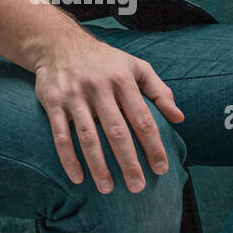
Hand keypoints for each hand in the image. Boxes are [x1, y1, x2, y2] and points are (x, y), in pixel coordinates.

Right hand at [33, 30, 184, 191]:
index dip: (153, 146)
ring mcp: (75, 96)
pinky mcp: (53, 102)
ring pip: (88, 136)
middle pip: (116, 132)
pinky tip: (77, 178)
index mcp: (123, 80)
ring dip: (98, 165)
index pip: (143, 118)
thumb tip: (179, 118)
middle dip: (128, 162)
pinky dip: (68, 158)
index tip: (161, 169)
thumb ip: (159, 91)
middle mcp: (99, 88)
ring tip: (108, 189)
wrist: (59, 43)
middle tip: (137, 187)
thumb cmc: (105, 60)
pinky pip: (61, 135)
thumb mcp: (136, 67)